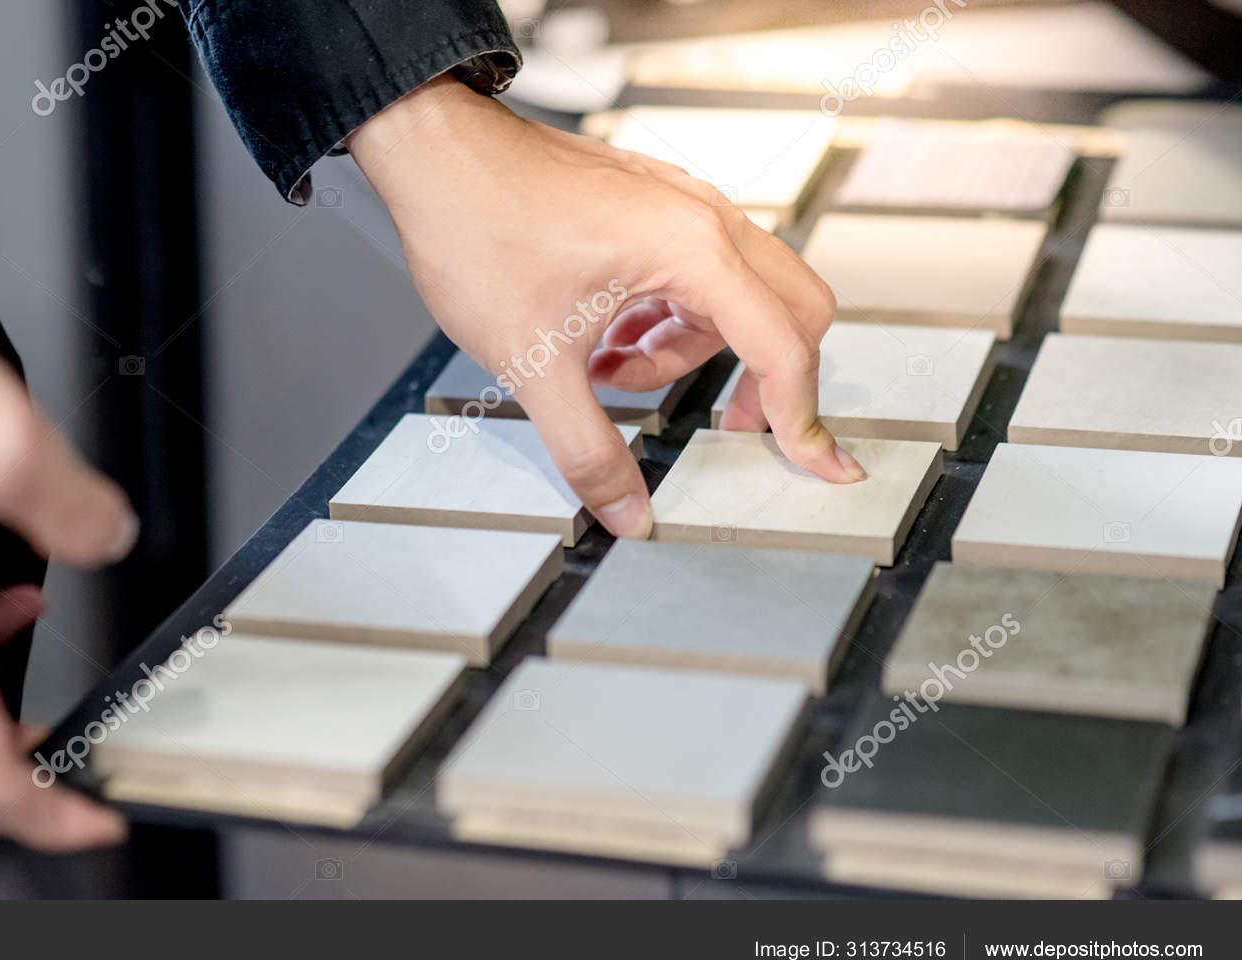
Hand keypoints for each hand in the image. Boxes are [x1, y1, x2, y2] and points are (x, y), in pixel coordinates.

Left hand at [349, 77, 862, 539]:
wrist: (434, 154)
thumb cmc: (478, 227)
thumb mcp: (533, 362)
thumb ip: (587, 449)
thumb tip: (625, 509)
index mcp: (692, 250)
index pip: (783, 349)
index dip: (802, 419)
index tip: (820, 466)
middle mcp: (703, 219)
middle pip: (791, 312)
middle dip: (766, 381)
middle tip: (724, 425)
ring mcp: (681, 205)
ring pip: (736, 296)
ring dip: (691, 350)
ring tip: (611, 374)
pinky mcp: (653, 205)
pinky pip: (695, 273)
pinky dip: (667, 319)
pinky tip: (604, 338)